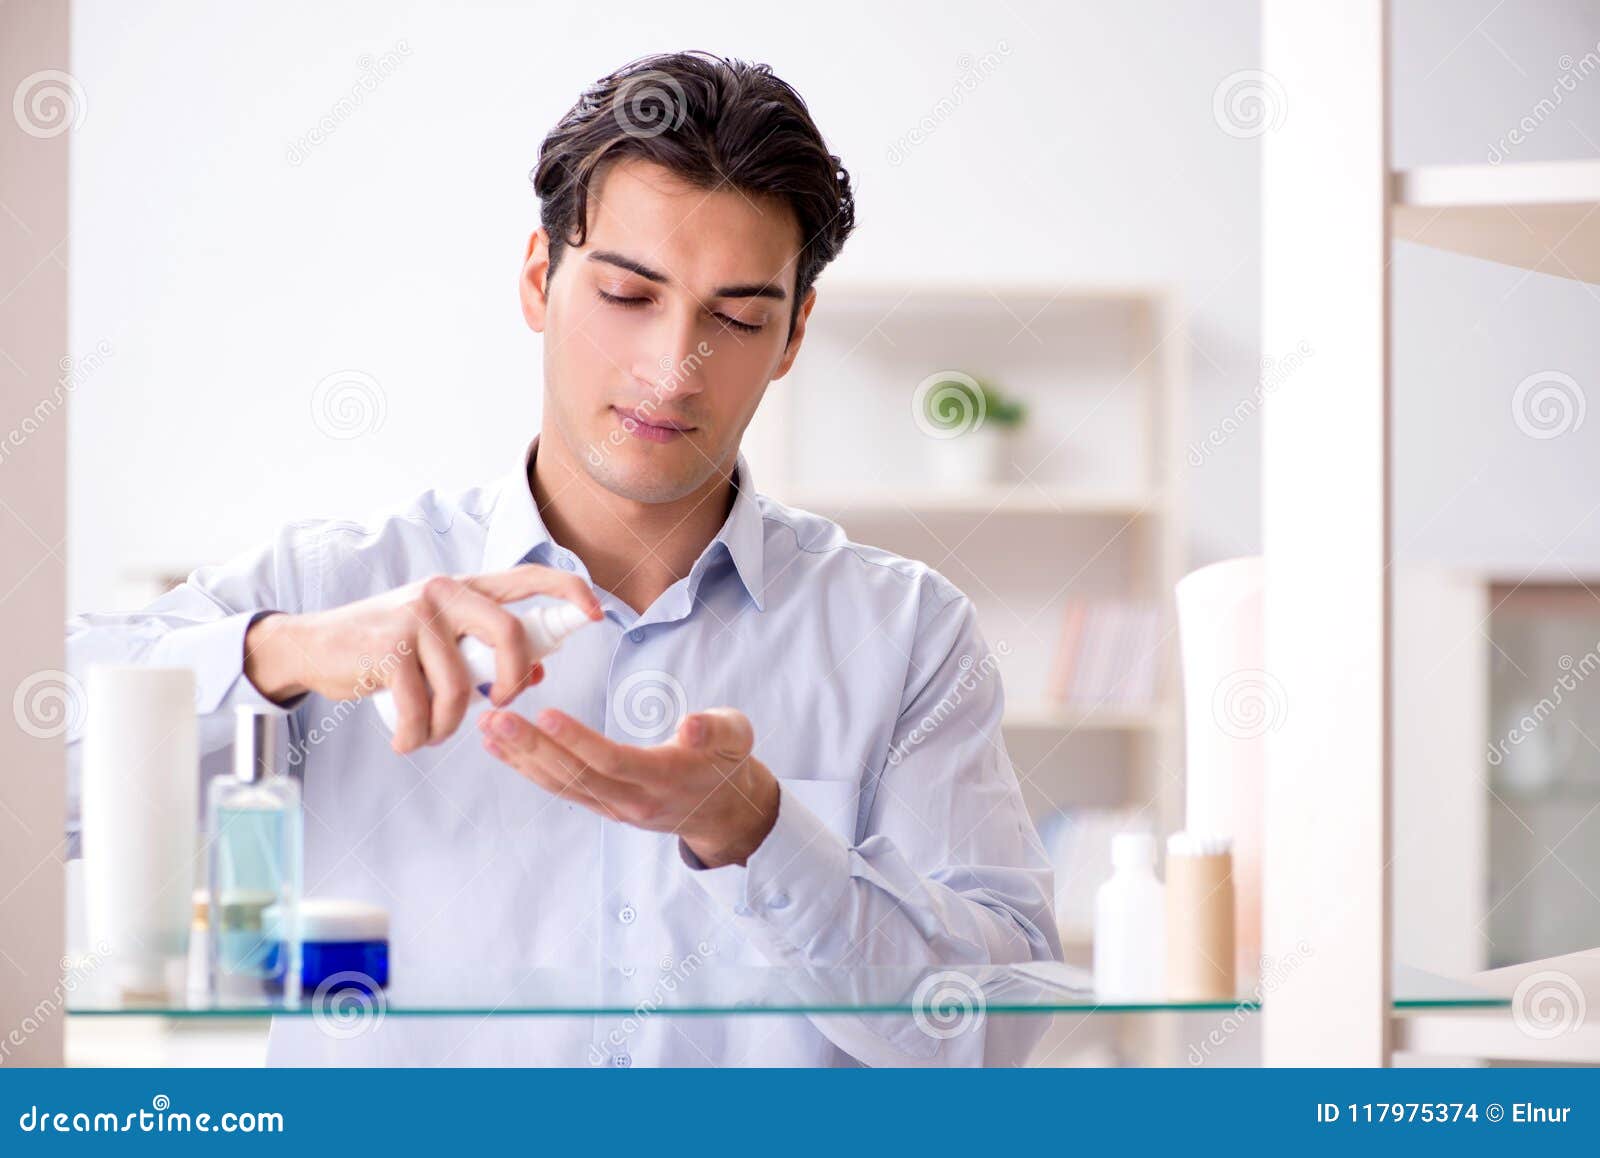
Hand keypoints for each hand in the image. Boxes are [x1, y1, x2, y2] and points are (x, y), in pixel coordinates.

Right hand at [243, 564, 601, 752]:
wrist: (315, 646)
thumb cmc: (387, 646)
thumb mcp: (440, 638)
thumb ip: (485, 648)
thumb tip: (540, 669)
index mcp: (465, 587)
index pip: (529, 577)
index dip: (570, 593)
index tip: (598, 615)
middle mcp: (445, 593)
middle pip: (509, 634)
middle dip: (514, 682)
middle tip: (499, 705)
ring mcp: (416, 617)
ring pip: (462, 686)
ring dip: (450, 724)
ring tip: (433, 732)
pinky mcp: (389, 648)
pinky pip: (423, 708)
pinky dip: (419, 736)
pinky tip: (408, 740)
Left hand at [478, 705, 780, 867]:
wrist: (724, 810)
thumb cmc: (726, 760)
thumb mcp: (737, 736)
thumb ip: (715, 729)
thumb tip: (690, 726)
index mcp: (666, 778)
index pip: (614, 761)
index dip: (578, 741)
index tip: (546, 714)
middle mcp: (634, 801)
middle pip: (576, 777)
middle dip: (532, 749)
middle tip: (495, 719)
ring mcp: (614, 808)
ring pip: (562, 785)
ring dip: (521, 759)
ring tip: (487, 729)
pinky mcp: (602, 805)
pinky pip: (560, 788)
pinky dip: (527, 768)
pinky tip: (500, 748)